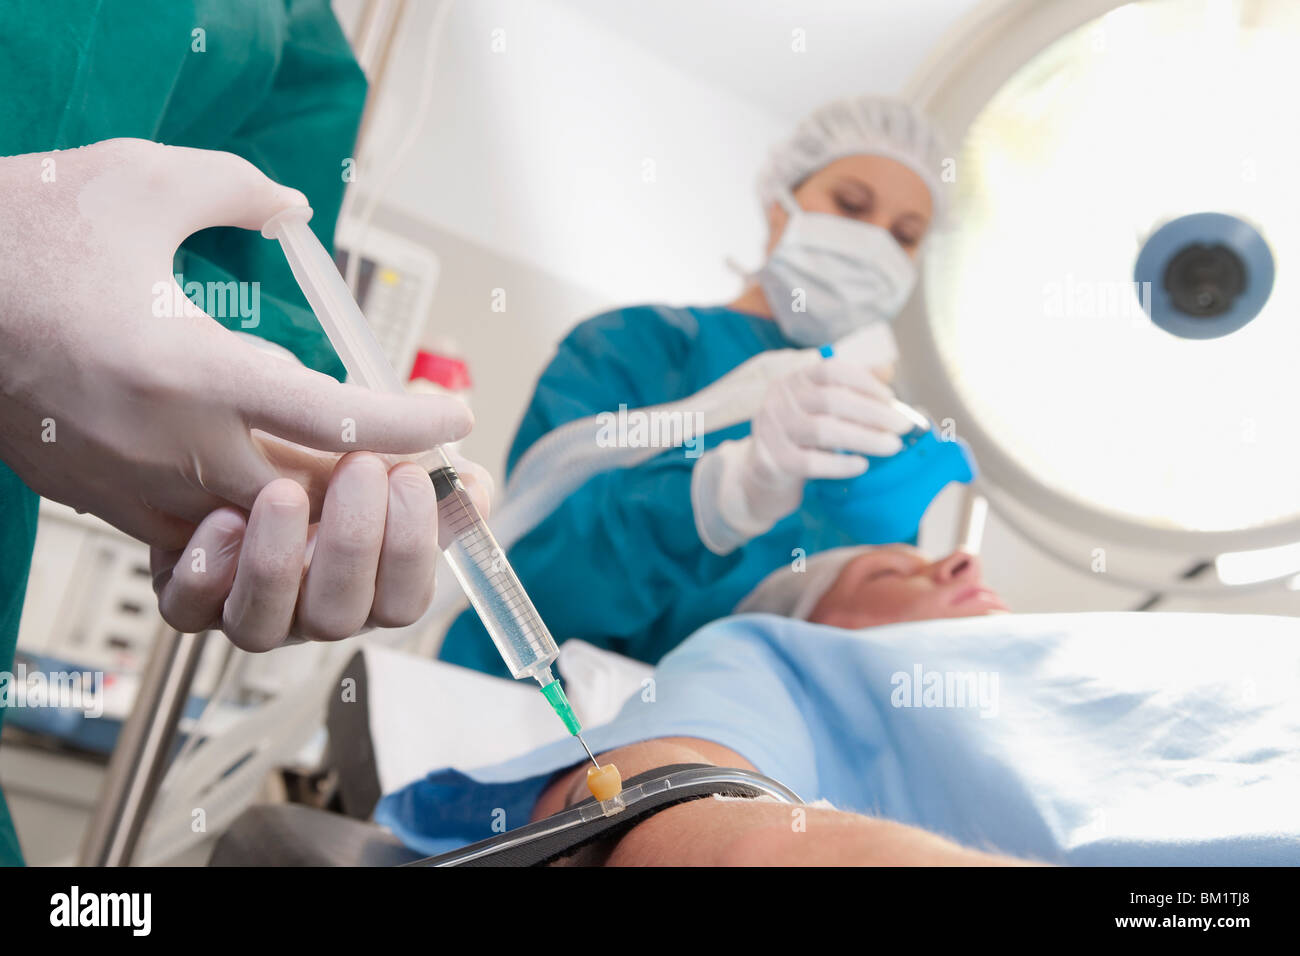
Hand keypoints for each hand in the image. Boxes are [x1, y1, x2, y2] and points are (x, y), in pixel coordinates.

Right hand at [0, 138, 468, 547]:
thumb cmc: (20, 236)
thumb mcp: (141, 179)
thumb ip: (237, 190)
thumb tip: (291, 209)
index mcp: (187, 368)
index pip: (336, 419)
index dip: (412, 424)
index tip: (453, 420)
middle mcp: (167, 447)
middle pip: (312, 498)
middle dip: (376, 488)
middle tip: (418, 462)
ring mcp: (132, 489)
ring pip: (259, 535)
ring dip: (317, 513)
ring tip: (357, 479)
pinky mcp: (103, 506)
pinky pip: (202, 539)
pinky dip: (252, 522)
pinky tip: (272, 487)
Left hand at [149, 449, 492, 649]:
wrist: (196, 413)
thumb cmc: (288, 433)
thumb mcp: (361, 432)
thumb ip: (424, 463)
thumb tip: (476, 487)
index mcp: (365, 579)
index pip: (404, 600)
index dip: (412, 549)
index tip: (411, 477)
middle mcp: (309, 603)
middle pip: (341, 617)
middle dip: (352, 543)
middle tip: (358, 468)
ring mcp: (247, 606)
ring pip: (263, 628)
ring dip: (276, 562)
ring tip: (281, 493)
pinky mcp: (188, 597)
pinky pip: (191, 612)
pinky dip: (207, 571)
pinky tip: (220, 519)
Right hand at [692, 357, 912, 553]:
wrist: (761, 477)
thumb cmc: (801, 439)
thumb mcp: (818, 409)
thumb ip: (849, 388)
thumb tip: (888, 371)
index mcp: (792, 381)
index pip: (830, 371)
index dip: (864, 381)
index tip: (891, 398)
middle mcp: (777, 401)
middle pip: (831, 400)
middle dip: (873, 413)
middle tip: (903, 426)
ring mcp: (770, 431)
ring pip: (823, 430)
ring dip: (864, 438)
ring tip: (892, 447)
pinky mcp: (771, 462)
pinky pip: (811, 462)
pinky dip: (840, 464)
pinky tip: (862, 465)